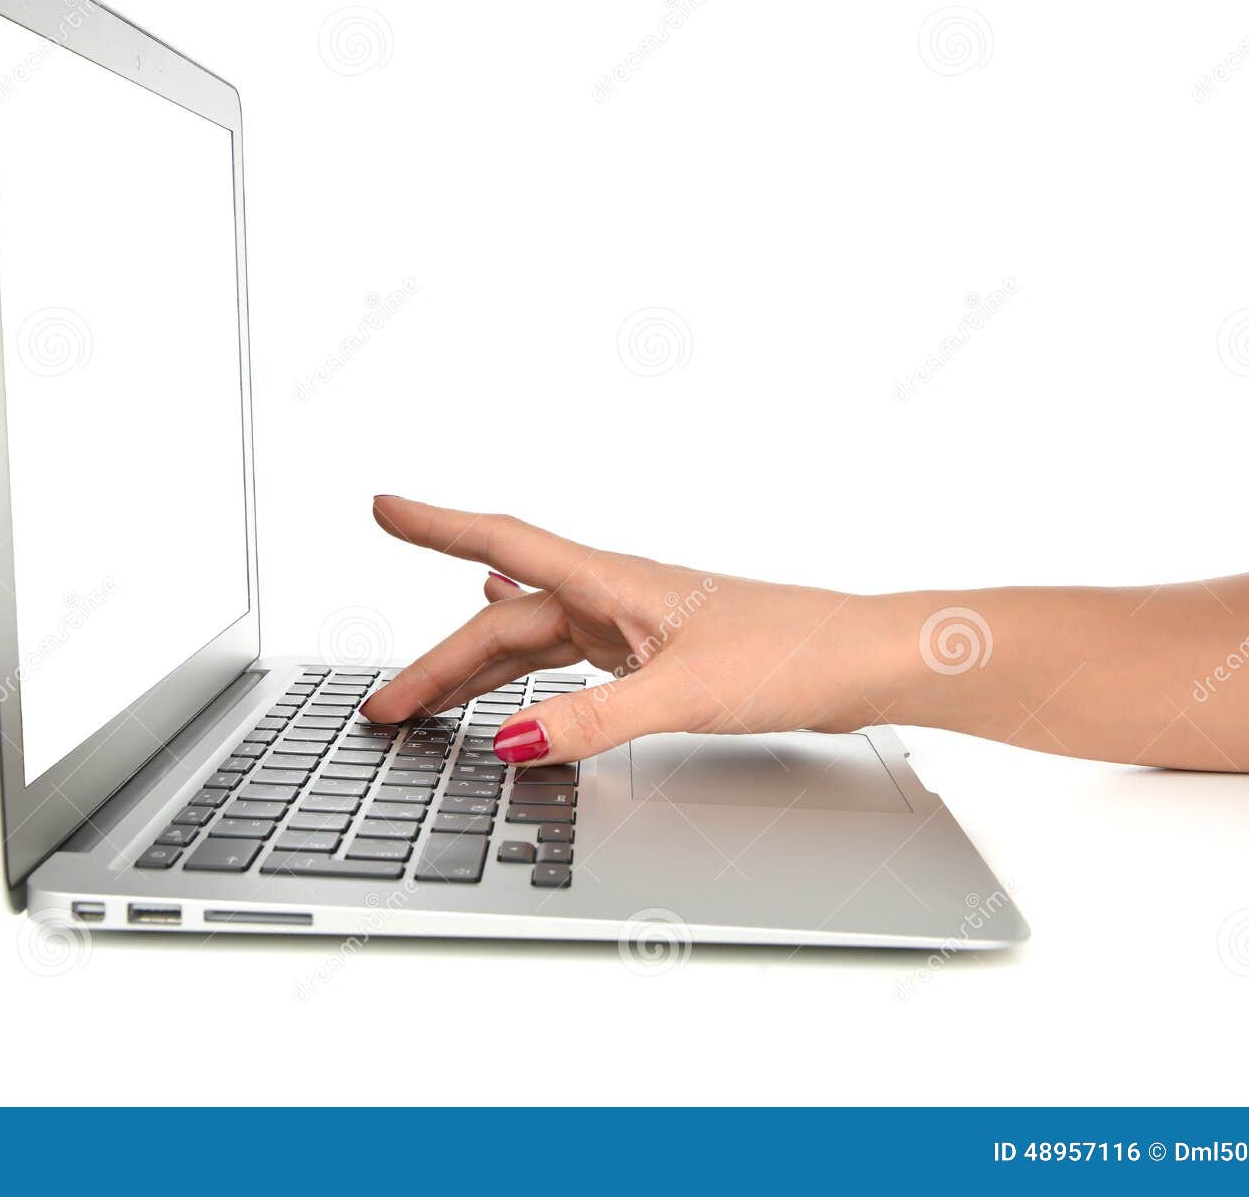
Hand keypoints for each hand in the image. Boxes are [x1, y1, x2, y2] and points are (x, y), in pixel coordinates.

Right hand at [358, 496, 898, 765]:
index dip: (438, 527)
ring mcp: (632, 625)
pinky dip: (526, 669)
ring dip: (474, 673)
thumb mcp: (684, 695)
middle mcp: (614, 597)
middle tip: (384, 706)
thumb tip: (509, 741)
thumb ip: (593, 721)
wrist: (864, 660)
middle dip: (436, 663)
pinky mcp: (653, 654)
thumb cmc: (794, 653)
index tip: (384, 507)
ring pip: (531, 644)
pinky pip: (566, 660)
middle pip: (502, 622)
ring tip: (422, 703)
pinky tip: (511, 664)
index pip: (504, 544)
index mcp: (613, 584)